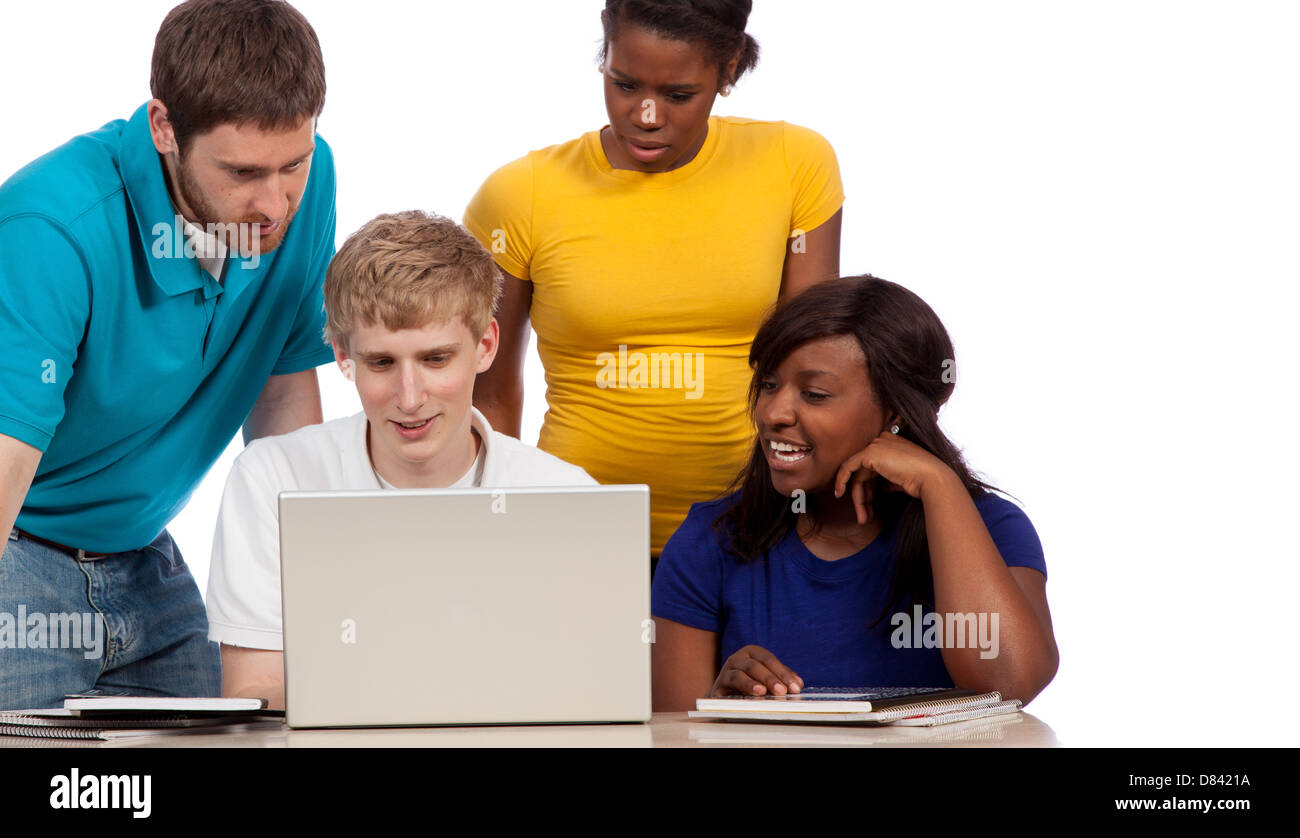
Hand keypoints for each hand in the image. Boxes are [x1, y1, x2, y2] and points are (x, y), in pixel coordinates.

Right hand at [709, 645, 803, 696]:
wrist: (723, 697)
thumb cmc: (748, 685)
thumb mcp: (766, 678)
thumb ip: (781, 678)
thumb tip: (798, 683)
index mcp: (751, 653)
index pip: (768, 659)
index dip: (783, 672)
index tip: (795, 687)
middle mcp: (737, 658)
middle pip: (755, 665)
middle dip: (771, 678)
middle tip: (782, 691)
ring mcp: (726, 671)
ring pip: (740, 674)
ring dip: (752, 683)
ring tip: (763, 692)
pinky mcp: (718, 687)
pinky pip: (729, 687)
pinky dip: (740, 690)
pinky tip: (750, 696)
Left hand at [833, 429, 950, 524]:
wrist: (932, 479)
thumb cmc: (922, 482)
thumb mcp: (901, 481)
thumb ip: (888, 481)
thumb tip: (879, 490)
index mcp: (893, 444)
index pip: (874, 467)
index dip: (870, 488)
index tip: (869, 506)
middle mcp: (883, 440)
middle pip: (864, 471)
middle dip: (863, 496)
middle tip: (865, 517)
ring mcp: (876, 445)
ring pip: (857, 474)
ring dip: (859, 498)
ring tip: (863, 518)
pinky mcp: (870, 453)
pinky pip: (848, 467)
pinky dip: (842, 481)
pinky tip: (839, 494)